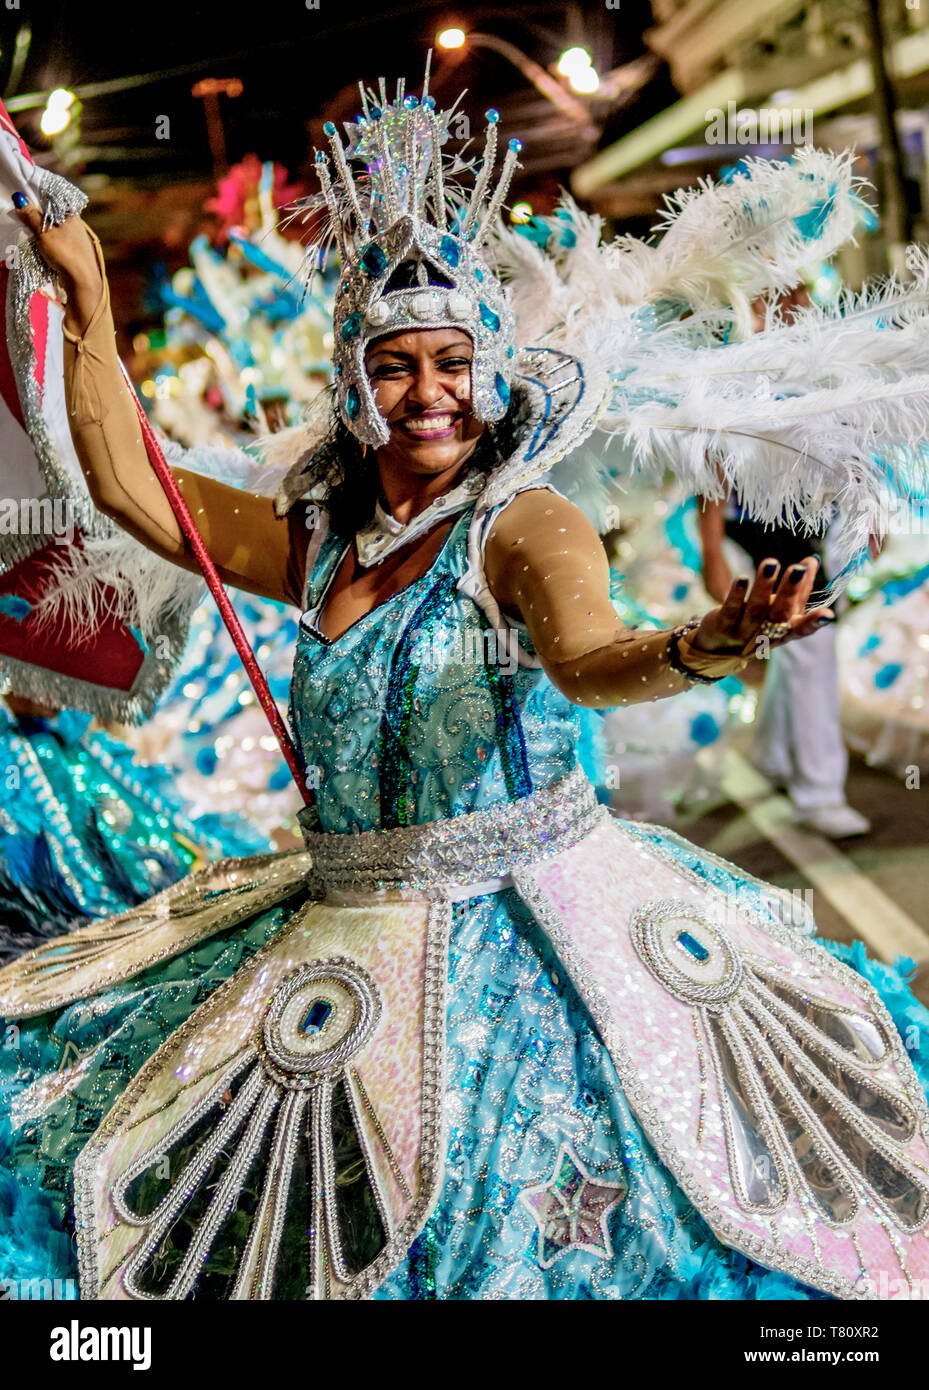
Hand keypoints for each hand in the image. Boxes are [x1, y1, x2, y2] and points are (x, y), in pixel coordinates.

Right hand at [11, 192, 102, 334]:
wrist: (82, 280)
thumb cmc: (65, 253)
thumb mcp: (44, 232)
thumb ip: (32, 216)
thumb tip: (21, 200)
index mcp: (71, 214)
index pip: (50, 200)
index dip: (35, 201)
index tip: (23, 205)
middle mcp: (75, 224)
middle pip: (51, 215)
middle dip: (37, 217)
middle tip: (24, 221)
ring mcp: (76, 238)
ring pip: (53, 229)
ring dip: (41, 232)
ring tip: (31, 235)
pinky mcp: (74, 251)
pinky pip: (57, 241)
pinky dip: (48, 243)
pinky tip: (42, 247)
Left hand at [692, 556, 832, 658]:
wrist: (716, 650)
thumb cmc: (756, 626)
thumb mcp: (778, 612)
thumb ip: (796, 590)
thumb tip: (812, 560)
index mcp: (784, 632)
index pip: (801, 629)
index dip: (814, 623)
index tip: (828, 615)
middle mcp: (766, 634)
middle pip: (779, 613)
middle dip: (790, 591)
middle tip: (798, 569)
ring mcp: (743, 632)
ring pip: (755, 609)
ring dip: (764, 586)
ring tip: (770, 564)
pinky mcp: (722, 626)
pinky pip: (730, 609)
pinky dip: (736, 595)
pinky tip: (742, 579)